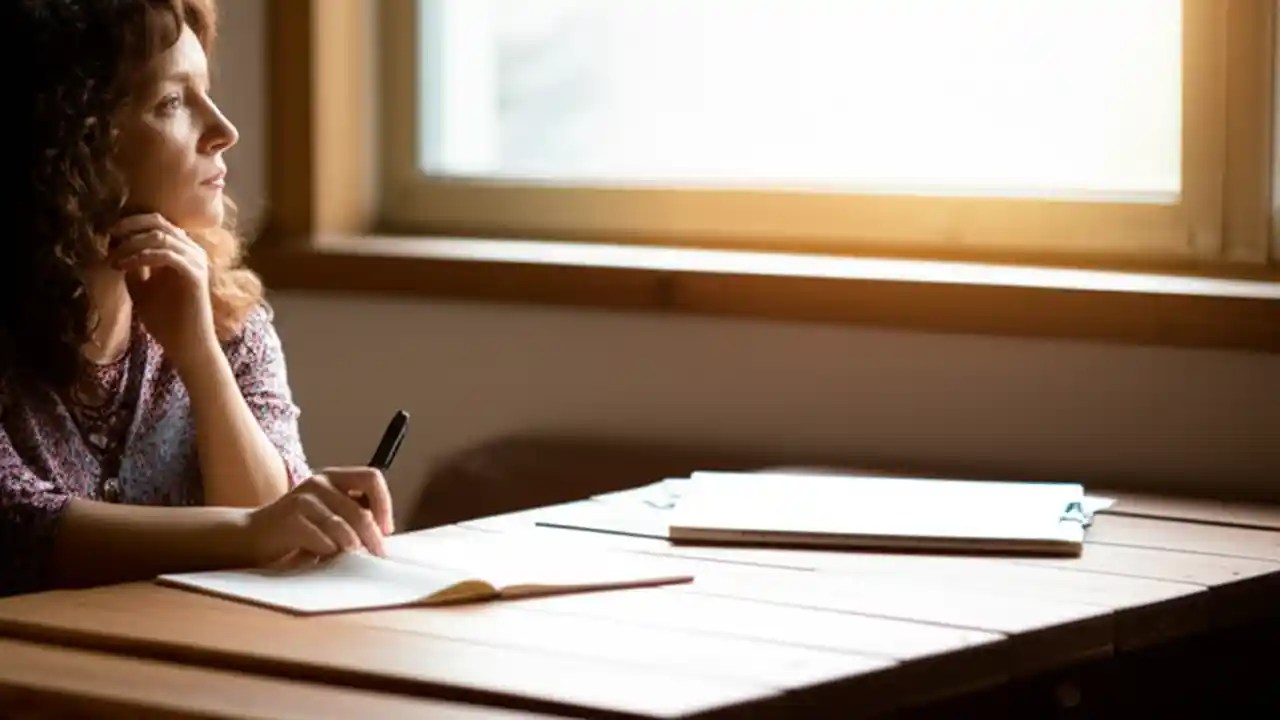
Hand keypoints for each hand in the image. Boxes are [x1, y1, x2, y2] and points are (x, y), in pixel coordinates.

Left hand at [107, 213, 215, 370]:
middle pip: (158, 222)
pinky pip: (166, 255)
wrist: (186, 346)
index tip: (105, 236)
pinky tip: (122, 266)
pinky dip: (141, 257)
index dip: (128, 224)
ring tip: (112, 259)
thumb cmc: (165, 320)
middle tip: (106, 237)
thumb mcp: (140, 287)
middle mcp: (192, 251)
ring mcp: (196, 262)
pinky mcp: (195, 275)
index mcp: (182, 251)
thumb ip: (132, 265)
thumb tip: (112, 246)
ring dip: (131, 244)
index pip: (155, 222)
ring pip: (161, 236)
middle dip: (128, 227)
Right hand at [241, 467, 395, 565]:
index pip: (371, 478)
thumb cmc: (298, 528)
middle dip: (372, 537)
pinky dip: (328, 552)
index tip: (386, 529)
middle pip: (359, 510)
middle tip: (377, 555)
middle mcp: (319, 482)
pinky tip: (324, 558)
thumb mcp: (329, 514)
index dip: (384, 503)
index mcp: (334, 477)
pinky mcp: (289, 519)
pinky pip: (322, 540)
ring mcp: (303, 499)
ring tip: (350, 558)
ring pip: (342, 527)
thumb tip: (383, 535)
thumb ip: (352, 516)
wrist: (252, 536)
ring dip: (350, 547)